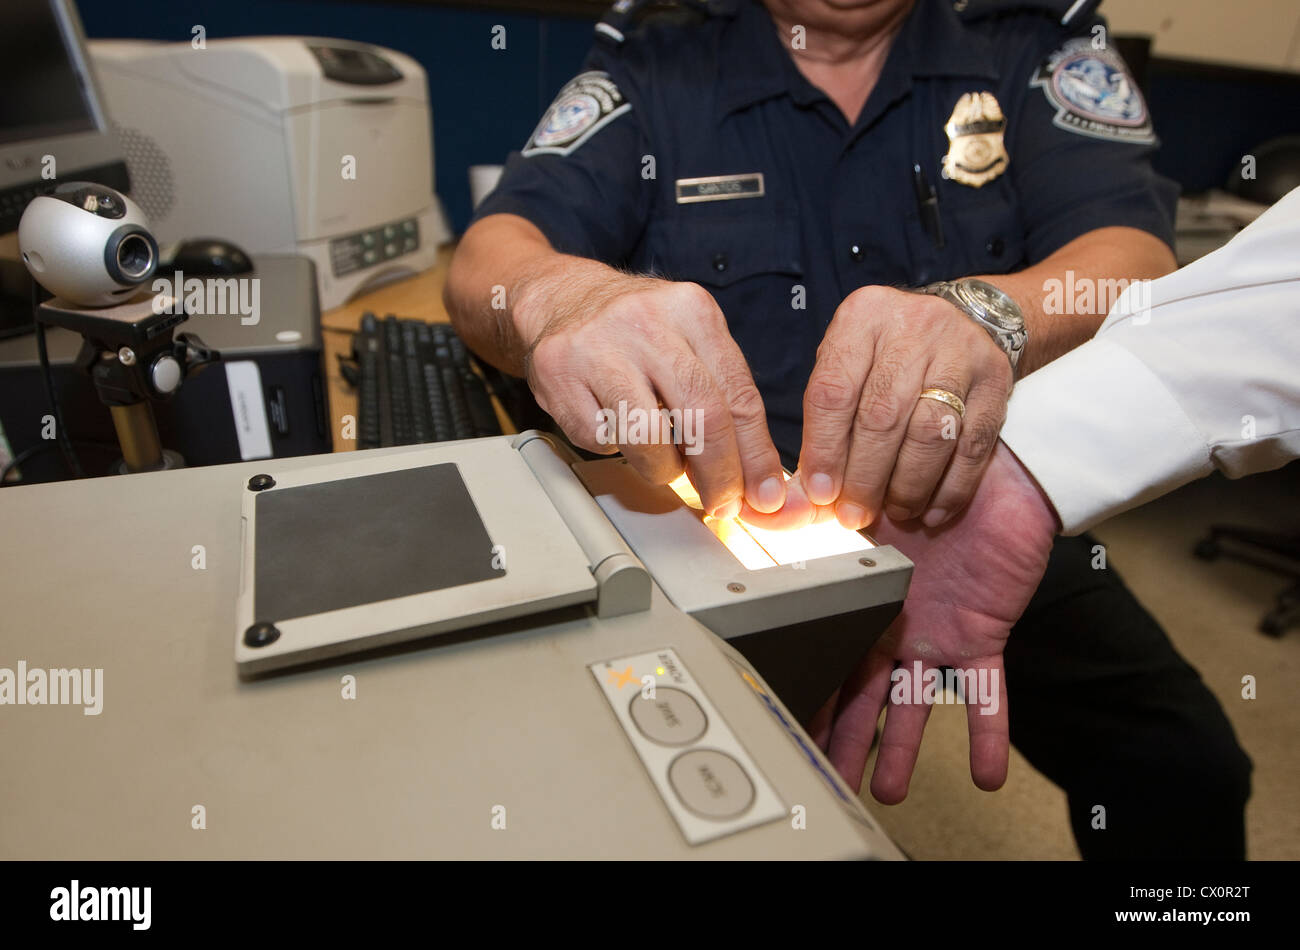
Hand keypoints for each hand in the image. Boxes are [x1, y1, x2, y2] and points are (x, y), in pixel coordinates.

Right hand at [517, 260, 785, 517]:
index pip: (739, 396)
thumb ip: (725, 396)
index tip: (762, 492)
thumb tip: (754, 472)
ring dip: (663, 468)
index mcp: (692, 310)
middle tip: (721, 501)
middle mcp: (646, 322)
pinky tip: (615, 424)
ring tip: (663, 461)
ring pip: (648, 440)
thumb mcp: (691, 339)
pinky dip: (614, 448)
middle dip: (718, 475)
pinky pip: (601, 439)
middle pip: (702, 417)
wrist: (563, 299)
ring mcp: (598, 347)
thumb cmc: (636, 329)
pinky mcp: (559, 374)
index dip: (755, 455)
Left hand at [796, 284, 1013, 530]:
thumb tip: (811, 494)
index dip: (825, 448)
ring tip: (895, 512)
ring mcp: (960, 351)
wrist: (964, 317)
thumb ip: (825, 419)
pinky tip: (933, 511)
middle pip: (883, 415)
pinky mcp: (996, 380)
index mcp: (863, 318)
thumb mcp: (848, 362)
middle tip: (854, 514)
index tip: (821, 492)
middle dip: (865, 476)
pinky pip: (973, 445)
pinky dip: (952, 487)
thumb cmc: (889, 351)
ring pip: (930, 432)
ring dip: (909, 485)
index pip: (834, 391)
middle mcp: (913, 327)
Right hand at [807, 441, 1059, 801]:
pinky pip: (986, 693)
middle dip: (846, 739)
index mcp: (856, 595)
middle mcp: (891, 623)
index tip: (789, 728)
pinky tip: (986, 773)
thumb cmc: (918, 462)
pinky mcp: (981, 635)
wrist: (984, 456)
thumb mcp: (850, 485)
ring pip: (915, 705)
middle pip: (863, 694)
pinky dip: (989, 733)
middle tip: (831, 778)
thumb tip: (750, 507)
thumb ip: (804, 503)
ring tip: (887, 789)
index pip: (826, 653)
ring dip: (903, 749)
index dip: (810, 691)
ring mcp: (935, 634)